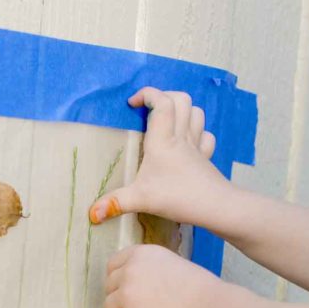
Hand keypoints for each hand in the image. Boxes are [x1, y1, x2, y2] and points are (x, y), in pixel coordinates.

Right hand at [89, 87, 231, 225]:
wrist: (216, 207)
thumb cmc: (178, 197)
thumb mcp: (141, 199)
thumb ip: (115, 203)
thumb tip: (92, 213)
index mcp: (163, 140)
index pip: (161, 102)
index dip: (147, 93)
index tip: (132, 103)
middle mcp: (181, 137)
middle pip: (181, 99)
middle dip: (164, 96)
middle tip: (148, 108)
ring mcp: (197, 146)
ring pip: (196, 112)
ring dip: (182, 109)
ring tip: (167, 119)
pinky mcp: (206, 157)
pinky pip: (206, 134)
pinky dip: (197, 131)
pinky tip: (188, 140)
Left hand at [103, 244, 218, 307]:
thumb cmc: (199, 289)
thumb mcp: (170, 264)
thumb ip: (148, 269)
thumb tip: (135, 283)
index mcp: (140, 254)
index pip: (113, 264)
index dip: (118, 278)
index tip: (128, 288)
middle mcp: (129, 271)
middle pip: (108, 286)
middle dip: (120, 298)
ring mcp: (126, 295)